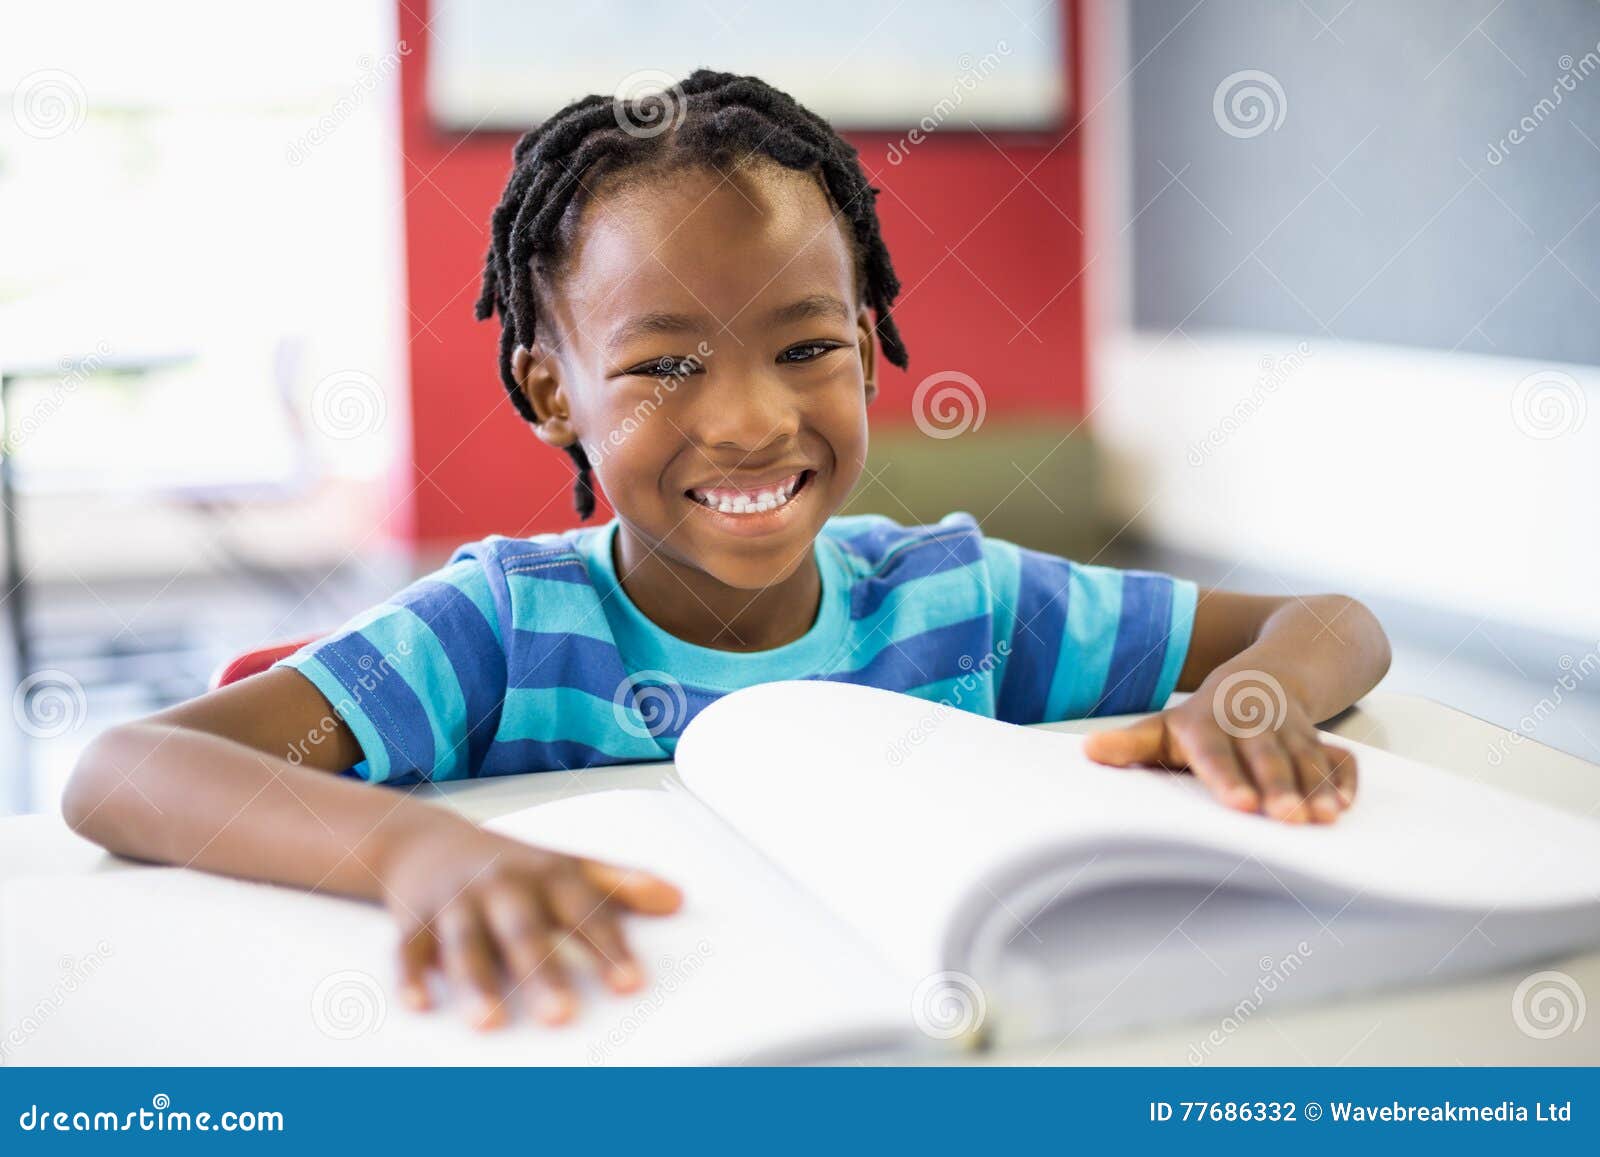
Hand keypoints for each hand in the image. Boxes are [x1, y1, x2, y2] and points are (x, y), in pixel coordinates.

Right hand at [377, 815, 681, 1028]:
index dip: (608, 947)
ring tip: (491, 1021)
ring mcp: (457, 901)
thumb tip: (675, 899)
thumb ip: (619, 884)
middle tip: (561, 1015)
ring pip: (466, 942)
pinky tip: (422, 1004)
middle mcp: (503, 885)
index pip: (584, 910)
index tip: (630, 983)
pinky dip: (412, 975)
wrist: (426, 838)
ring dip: (477, 982)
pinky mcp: (415, 917)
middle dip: (541, 971)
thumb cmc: (507, 864)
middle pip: (523, 929)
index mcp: (546, 874)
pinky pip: (409, 947)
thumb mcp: (565, 864)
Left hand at [1082, 675, 1357, 823]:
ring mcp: (1289, 728)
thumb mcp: (1168, 727)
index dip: (1227, 777)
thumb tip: (1087, 752)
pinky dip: (1342, 779)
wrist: (1267, 672)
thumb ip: (1132, 744)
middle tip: (1287, 818)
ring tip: (1321, 818)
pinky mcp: (1320, 737)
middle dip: (1278, 786)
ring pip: (1305, 756)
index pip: (1215, 752)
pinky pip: (1337, 756)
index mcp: (1208, 722)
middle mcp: (1251, 722)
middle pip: (1266, 755)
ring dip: (1314, 786)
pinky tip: (1343, 804)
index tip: (1238, 804)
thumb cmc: (1207, 716)